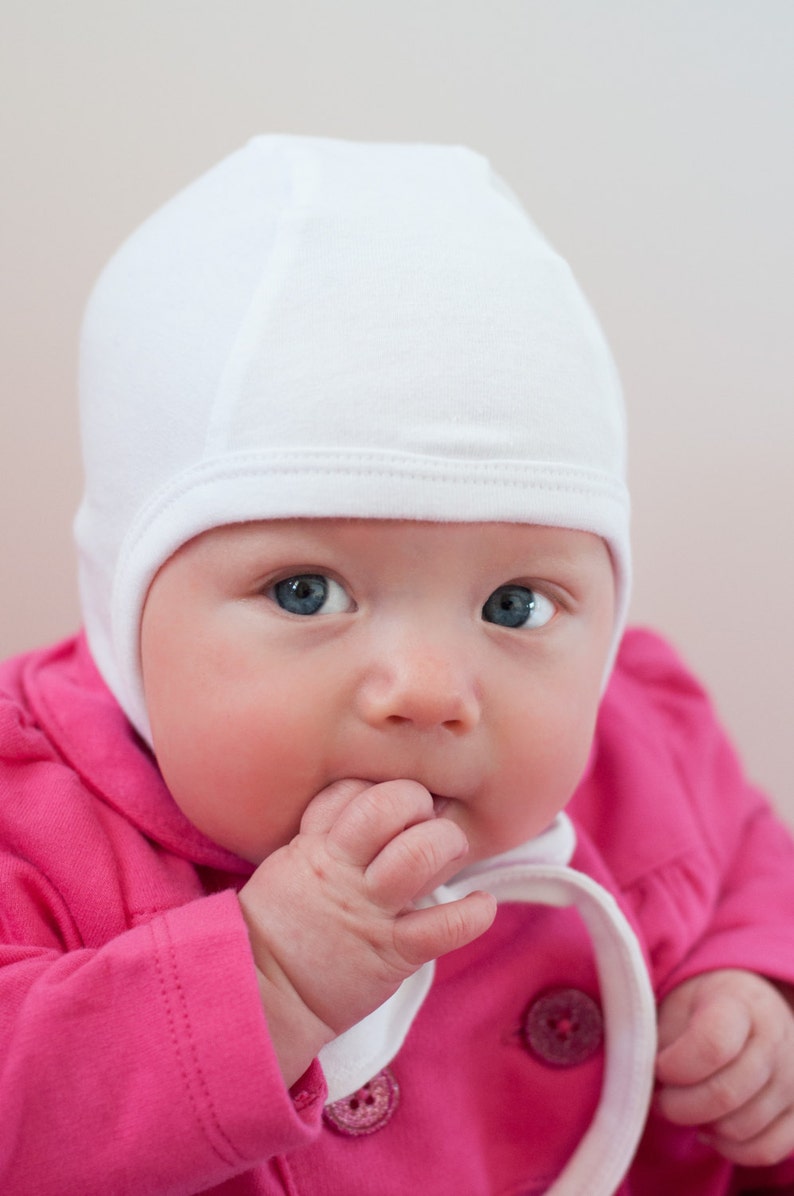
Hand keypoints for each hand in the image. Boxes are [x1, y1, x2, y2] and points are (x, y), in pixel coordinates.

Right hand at [238, 778, 495, 1085]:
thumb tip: (361, 808)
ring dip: (446, 845)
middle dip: (418, 802)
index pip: (354, 789)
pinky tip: (481, 905)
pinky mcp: (392, 954)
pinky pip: (443, 927)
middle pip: (390, 806)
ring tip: (451, 853)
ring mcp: (371, 911)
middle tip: (427, 820)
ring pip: (419, 854)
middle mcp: (345, 871)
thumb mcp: (287, 864)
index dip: (381, 787)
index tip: (394, 805)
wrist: (265, 996)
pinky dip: (472, 914)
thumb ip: (322, 835)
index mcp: (316, 847)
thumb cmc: (278, 929)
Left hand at [655, 969, 793, 1165]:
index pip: (712, 1045)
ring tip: (683, 1106)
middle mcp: (776, 1039)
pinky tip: (710, 1129)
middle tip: (660, 1097)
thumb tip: (643, 1081)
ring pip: (743, 1127)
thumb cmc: (701, 1008)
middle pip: (726, 1094)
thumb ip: (659, 1039)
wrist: (748, 1008)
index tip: (658, 1067)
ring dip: (702, 1125)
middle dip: (679, 1105)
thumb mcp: (675, 1004)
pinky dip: (732, 1149)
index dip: (675, 1066)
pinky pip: (767, 1149)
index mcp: (740, 1002)